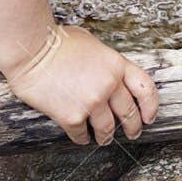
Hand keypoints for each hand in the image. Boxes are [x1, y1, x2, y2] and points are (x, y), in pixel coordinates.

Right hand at [4, 24, 158, 145]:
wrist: (30, 49)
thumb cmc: (56, 41)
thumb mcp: (91, 43)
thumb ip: (105, 61)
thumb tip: (109, 73)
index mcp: (116, 65)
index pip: (145, 89)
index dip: (151, 106)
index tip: (149, 117)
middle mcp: (108, 84)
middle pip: (129, 113)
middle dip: (132, 127)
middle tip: (131, 133)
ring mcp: (91, 102)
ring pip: (107, 129)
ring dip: (106, 137)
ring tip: (103, 139)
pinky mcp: (72, 116)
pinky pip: (82, 135)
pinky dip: (82, 138)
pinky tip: (81, 136)